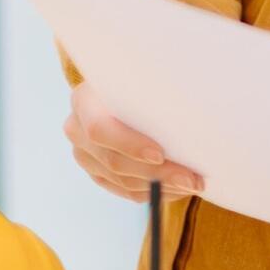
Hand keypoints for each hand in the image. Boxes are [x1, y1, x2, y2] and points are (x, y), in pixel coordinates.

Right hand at [64, 82, 203, 202]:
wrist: (123, 90)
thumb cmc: (141, 79)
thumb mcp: (143, 77)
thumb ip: (156, 91)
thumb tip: (193, 112)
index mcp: (84, 99)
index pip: (99, 128)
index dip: (129, 144)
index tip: (160, 154)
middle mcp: (77, 129)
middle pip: (114, 161)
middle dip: (157, 174)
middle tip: (191, 179)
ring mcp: (84, 154)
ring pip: (122, 180)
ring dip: (161, 186)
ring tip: (191, 183)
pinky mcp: (96, 172)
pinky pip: (125, 190)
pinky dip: (153, 192)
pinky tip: (176, 188)